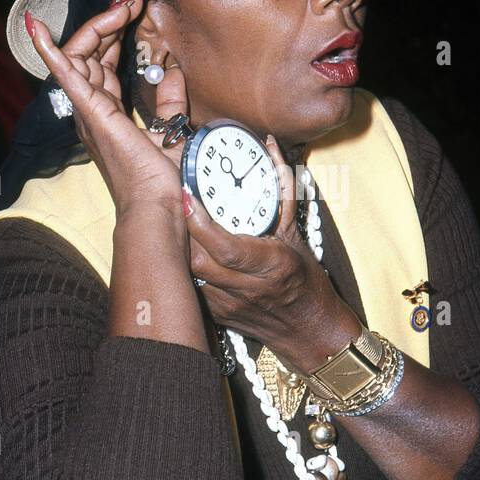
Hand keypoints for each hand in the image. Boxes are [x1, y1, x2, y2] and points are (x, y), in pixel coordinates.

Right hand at [25, 0, 188, 217]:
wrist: (155, 202)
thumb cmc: (158, 176)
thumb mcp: (169, 126)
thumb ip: (169, 98)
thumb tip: (173, 68)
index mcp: (106, 110)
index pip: (103, 61)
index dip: (115, 32)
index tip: (136, 10)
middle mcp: (91, 106)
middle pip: (90, 52)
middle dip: (108, 21)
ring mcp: (87, 108)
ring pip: (80, 54)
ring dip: (98, 24)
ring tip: (123, 5)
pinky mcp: (89, 110)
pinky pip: (64, 74)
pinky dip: (49, 49)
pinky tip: (37, 27)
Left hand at [184, 134, 359, 369]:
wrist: (309, 332)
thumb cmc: (306, 280)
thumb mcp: (296, 235)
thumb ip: (280, 192)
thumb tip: (269, 147)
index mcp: (270, 266)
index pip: (225, 246)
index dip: (201, 222)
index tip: (187, 195)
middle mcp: (246, 288)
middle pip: (198, 258)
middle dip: (180, 228)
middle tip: (171, 199)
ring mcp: (227, 305)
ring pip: (189, 272)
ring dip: (178, 245)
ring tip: (170, 219)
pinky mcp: (216, 314)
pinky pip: (192, 284)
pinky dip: (184, 263)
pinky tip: (179, 246)